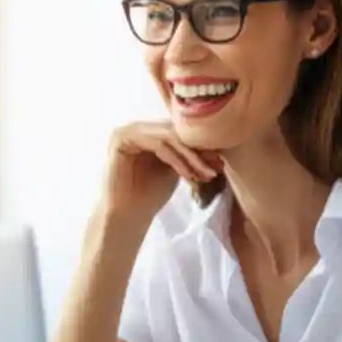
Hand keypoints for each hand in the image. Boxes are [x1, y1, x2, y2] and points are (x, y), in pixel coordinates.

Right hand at [104, 121, 222, 222]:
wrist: (128, 215)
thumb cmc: (150, 194)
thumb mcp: (176, 168)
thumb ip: (189, 154)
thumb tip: (219, 146)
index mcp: (148, 130)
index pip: (179, 132)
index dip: (201, 146)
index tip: (220, 162)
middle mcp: (137, 126)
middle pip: (174, 132)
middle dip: (198, 151)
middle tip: (217, 167)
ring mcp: (127, 130)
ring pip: (168, 138)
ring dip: (190, 156)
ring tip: (206, 174)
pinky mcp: (121, 138)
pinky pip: (157, 145)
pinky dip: (176, 160)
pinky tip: (189, 175)